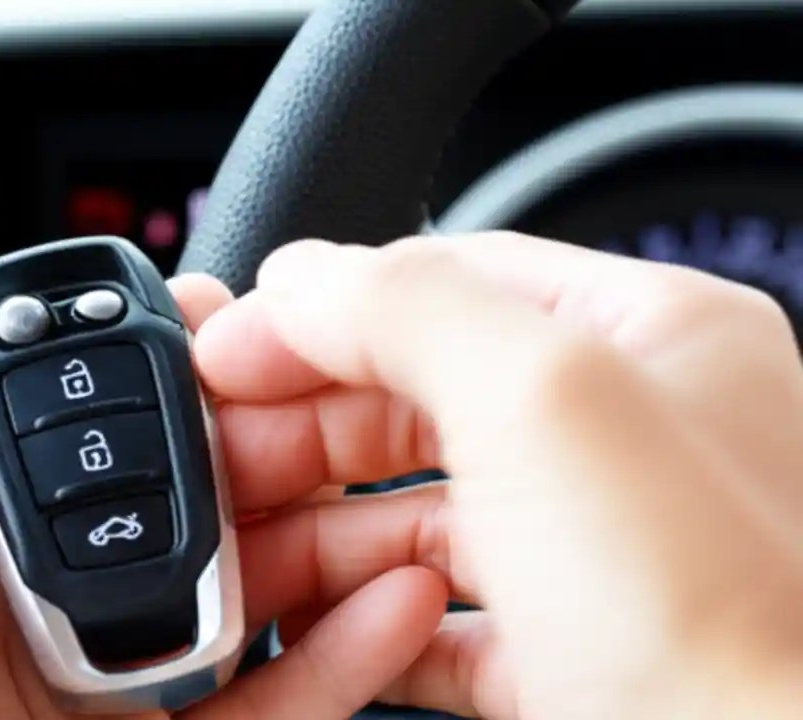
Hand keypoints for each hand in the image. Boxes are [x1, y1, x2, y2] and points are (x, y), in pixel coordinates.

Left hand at [0, 275, 448, 719]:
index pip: (63, 440)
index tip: (214, 330)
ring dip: (325, 538)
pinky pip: (277, 707)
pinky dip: (350, 655)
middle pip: (172, 510)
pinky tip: (401, 596)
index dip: (140, 379)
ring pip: (243, 602)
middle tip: (331, 393)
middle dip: (255, 446)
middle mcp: (31, 624)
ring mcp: (107, 703)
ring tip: (386, 476)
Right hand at [191, 233, 802, 718]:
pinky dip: (372, 620)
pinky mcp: (569, 650)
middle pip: (411, 400)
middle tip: (218, 465)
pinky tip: (342, 629)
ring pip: (412, 511)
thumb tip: (296, 278)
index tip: (227, 355)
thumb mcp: (543, 401)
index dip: (319, 314)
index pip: (443, 282)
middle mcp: (624, 435)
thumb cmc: (728, 625)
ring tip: (246, 559)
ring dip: (317, 532)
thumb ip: (404, 306)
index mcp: (648, 335)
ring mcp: (594, 549)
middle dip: (300, 431)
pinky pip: (437, 617)